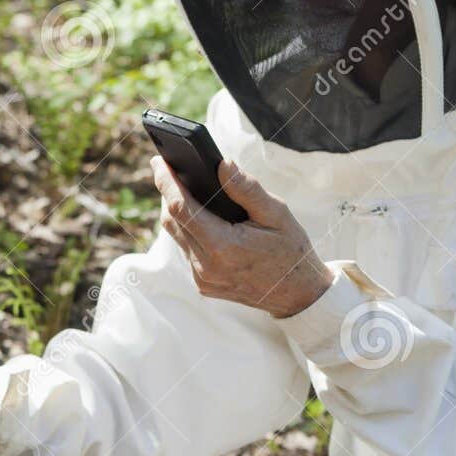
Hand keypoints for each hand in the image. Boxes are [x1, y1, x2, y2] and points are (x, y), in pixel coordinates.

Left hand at [151, 155, 331, 319]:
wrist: (297, 294)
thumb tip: (222, 165)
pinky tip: (199, 218)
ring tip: (183, 189)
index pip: (181, 208)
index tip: (158, 162)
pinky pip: (188, 251)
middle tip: (170, 170)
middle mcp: (207, 266)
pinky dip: (189, 231)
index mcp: (224, 247)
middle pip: (172, 221)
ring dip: (177, 212)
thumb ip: (247, 189)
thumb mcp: (277, 214)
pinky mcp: (204, 285)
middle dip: (168, 193)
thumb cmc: (290, 251)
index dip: (166, 182)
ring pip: (177, 236)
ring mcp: (203, 279)